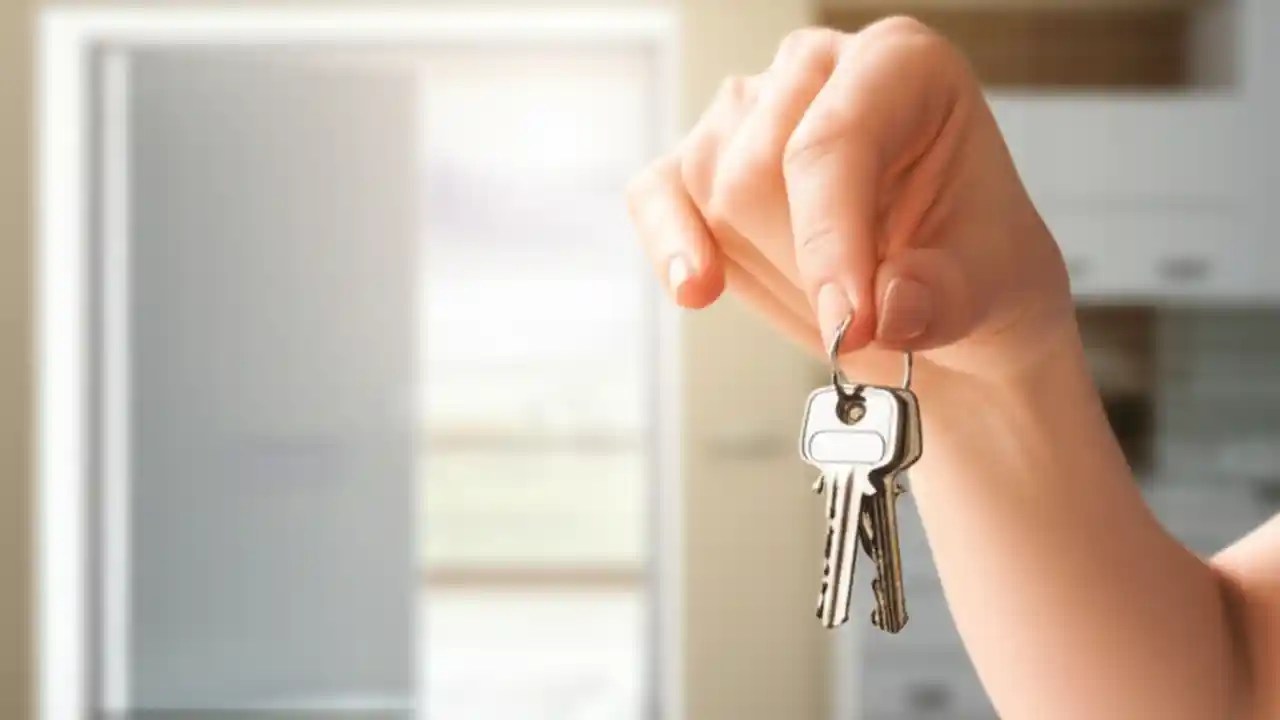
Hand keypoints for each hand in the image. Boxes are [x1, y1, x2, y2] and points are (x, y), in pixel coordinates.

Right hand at [627, 17, 1076, 383]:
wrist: (935, 299)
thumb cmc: (969, 268)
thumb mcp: (992, 288)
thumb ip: (944, 297)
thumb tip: (890, 309)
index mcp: (900, 66)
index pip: (834, 141)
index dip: (831, 239)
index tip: (849, 325)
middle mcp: (813, 68)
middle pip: (755, 168)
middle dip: (800, 263)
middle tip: (859, 316)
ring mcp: (746, 111)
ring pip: (707, 190)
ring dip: (760, 268)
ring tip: (827, 295)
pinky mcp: (696, 163)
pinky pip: (654, 197)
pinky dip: (669, 246)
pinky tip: (697, 289)